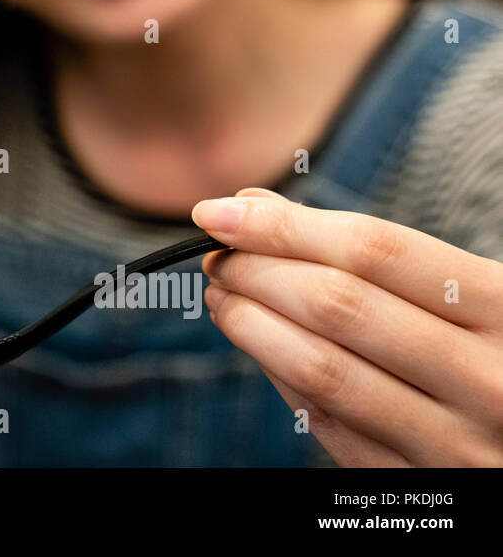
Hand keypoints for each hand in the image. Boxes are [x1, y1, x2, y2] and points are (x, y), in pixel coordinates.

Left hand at [193, 187, 502, 465]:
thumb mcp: (470, 292)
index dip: (283, 226)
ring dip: (251, 323)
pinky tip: (255, 341)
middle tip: (218, 255)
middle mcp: (489, 380)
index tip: (218, 213)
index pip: (374, 250)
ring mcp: (454, 444)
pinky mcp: (415, 485)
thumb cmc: (498, 351)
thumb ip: (371, 251)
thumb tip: (253, 206)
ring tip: (222, 294)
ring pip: (321, 369)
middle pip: (338, 306)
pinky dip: (277, 372)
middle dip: (256, 271)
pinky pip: (326, 421)